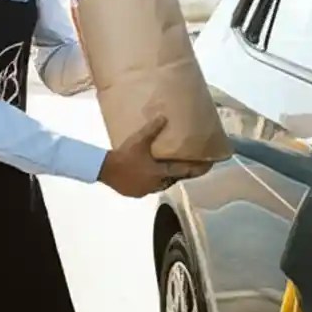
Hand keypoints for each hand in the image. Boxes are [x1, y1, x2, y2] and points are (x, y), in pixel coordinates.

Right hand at [97, 116, 212, 196]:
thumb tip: (164, 117)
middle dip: (179, 173)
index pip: (182, 171)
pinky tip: (148, 176)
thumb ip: (153, 129)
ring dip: (165, 178)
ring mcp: (145, 191)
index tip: (207, 166)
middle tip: (186, 167)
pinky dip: (151, 183)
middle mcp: (155, 184)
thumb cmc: (125, 155)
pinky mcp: (135, 194)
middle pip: (172, 179)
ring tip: (166, 170)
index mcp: (159, 172)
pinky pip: (148, 189)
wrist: (105, 169)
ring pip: (160, 185)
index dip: (195, 168)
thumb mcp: (139, 140)